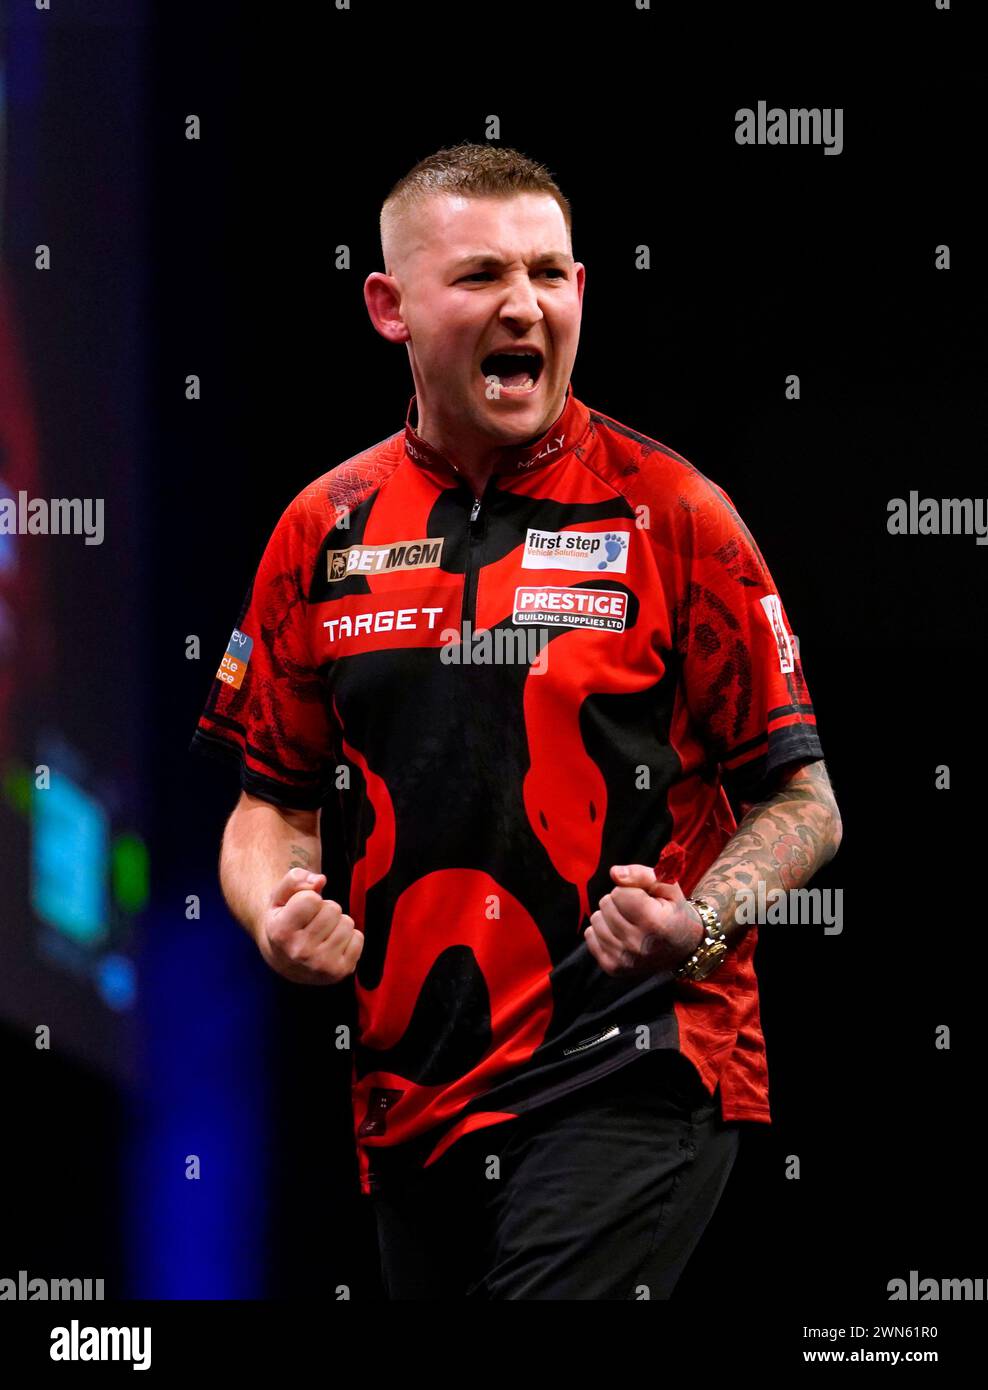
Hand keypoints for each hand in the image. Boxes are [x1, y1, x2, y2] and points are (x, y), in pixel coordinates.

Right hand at [257, 867, 363, 984]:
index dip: (308, 898)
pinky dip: (349, 937)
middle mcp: (300, 952)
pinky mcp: (340, 972)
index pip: (311, 898)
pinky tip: (332, 944)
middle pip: (333, 909)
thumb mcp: (279, 898)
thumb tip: (320, 880)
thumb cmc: (283, 922)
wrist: (284, 961)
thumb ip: (294, 879)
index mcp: (281, 933)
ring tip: (322, 933)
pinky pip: (359, 938)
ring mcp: (322, 965)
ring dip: (337, 923)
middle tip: (311, 922)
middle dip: (324, 910)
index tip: (299, 910)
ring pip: (347, 922)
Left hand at [585, 865, 704, 976]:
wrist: (682, 948)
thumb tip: (614, 873)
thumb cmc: (673, 912)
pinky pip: (590, 936)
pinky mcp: (612, 968)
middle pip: (605, 905)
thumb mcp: (667, 887)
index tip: (644, 899)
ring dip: (609, 916)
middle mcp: (638, 945)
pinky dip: (602, 931)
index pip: (619, 892)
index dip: (630, 890)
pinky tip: (619, 934)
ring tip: (628, 922)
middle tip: (636, 911)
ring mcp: (624, 959)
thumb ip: (641, 874)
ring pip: (595, 920)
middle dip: (618, 902)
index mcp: (654, 923)